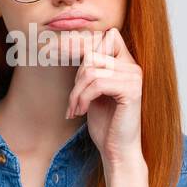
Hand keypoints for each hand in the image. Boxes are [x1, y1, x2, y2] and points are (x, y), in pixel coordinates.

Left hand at [65, 28, 143, 165]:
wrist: (117, 150)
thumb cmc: (105, 123)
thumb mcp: (92, 90)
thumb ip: (88, 68)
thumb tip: (67, 42)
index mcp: (125, 63)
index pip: (105, 36)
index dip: (80, 42)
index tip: (52, 50)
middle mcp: (133, 66)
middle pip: (93, 51)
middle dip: (76, 76)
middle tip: (72, 100)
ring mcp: (134, 77)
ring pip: (91, 69)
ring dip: (76, 92)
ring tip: (75, 108)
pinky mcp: (132, 90)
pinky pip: (97, 84)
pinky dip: (83, 98)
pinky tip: (81, 111)